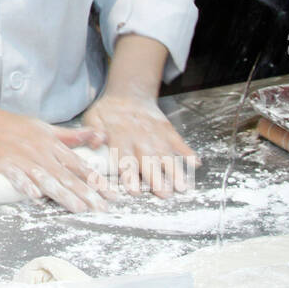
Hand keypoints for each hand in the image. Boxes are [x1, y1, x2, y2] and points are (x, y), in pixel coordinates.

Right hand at [0, 110, 114, 212]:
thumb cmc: (13, 126)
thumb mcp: (45, 127)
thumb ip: (69, 136)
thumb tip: (94, 136)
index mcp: (52, 144)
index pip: (78, 164)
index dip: (95, 179)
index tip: (111, 193)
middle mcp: (41, 152)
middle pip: (67, 175)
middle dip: (86, 193)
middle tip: (102, 208)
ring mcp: (23, 159)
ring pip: (47, 179)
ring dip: (63, 194)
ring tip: (78, 208)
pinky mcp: (5, 164)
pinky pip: (17, 177)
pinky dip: (26, 186)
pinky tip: (35, 197)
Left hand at [82, 94, 198, 197]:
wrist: (129, 93)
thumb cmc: (109, 113)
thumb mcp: (93, 118)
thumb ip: (93, 132)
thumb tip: (94, 141)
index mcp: (119, 138)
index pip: (124, 158)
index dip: (129, 175)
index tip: (134, 190)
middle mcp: (139, 138)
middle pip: (148, 160)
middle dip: (157, 178)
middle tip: (164, 194)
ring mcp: (156, 134)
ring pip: (166, 154)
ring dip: (174, 170)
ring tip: (181, 186)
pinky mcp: (168, 130)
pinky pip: (179, 141)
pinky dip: (188, 152)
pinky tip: (195, 163)